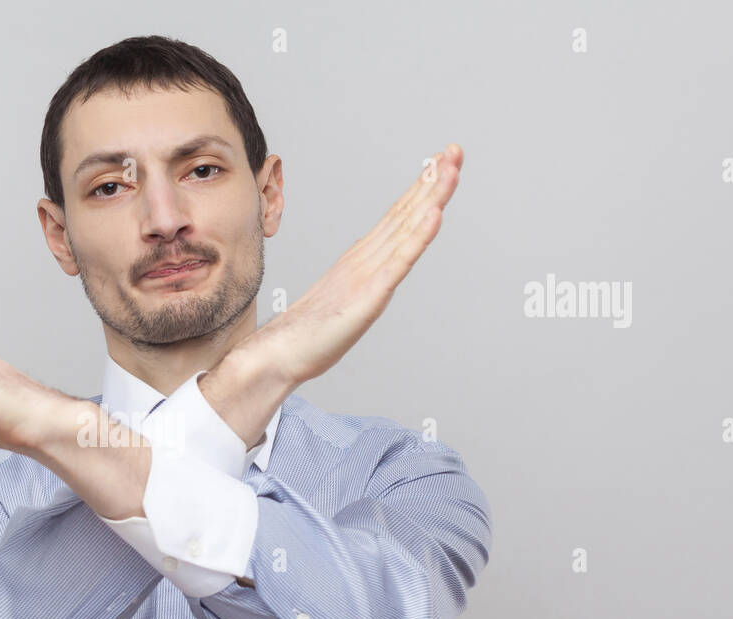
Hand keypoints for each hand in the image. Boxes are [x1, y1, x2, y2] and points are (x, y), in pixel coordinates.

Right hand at [241, 143, 463, 385]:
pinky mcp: (368, 297)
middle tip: (454, 150)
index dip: (421, 189)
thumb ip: (356, 282)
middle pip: (405, 213)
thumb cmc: (306, 335)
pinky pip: (398, 263)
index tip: (441, 163)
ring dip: (431, 197)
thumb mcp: (342, 303)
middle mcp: (364, 260)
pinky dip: (418, 238)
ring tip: (450, 168)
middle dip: (432, 181)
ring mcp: (366, 275)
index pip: (397, 217)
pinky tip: (434, 216)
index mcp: (360, 260)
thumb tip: (367, 264)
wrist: (279, 354)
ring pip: (406, 230)